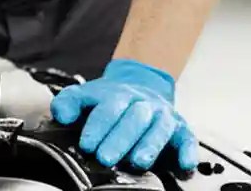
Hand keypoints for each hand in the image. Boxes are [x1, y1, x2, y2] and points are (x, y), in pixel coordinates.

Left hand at [50, 59, 198, 171]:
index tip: (87, 144)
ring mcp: (163, 115)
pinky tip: (184, 164)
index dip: (98, 126)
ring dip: (150, 145)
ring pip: (159, 128)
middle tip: (105, 158)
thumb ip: (68, 102)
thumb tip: (61, 114)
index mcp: (118, 94)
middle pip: (134, 118)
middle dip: (120, 139)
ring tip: (138, 162)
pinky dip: (188, 151)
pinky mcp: (181, 129)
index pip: (108, 107)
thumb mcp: (85, 95)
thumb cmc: (110, 99)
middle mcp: (143, 103)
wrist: (142, 85)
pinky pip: (188, 138)